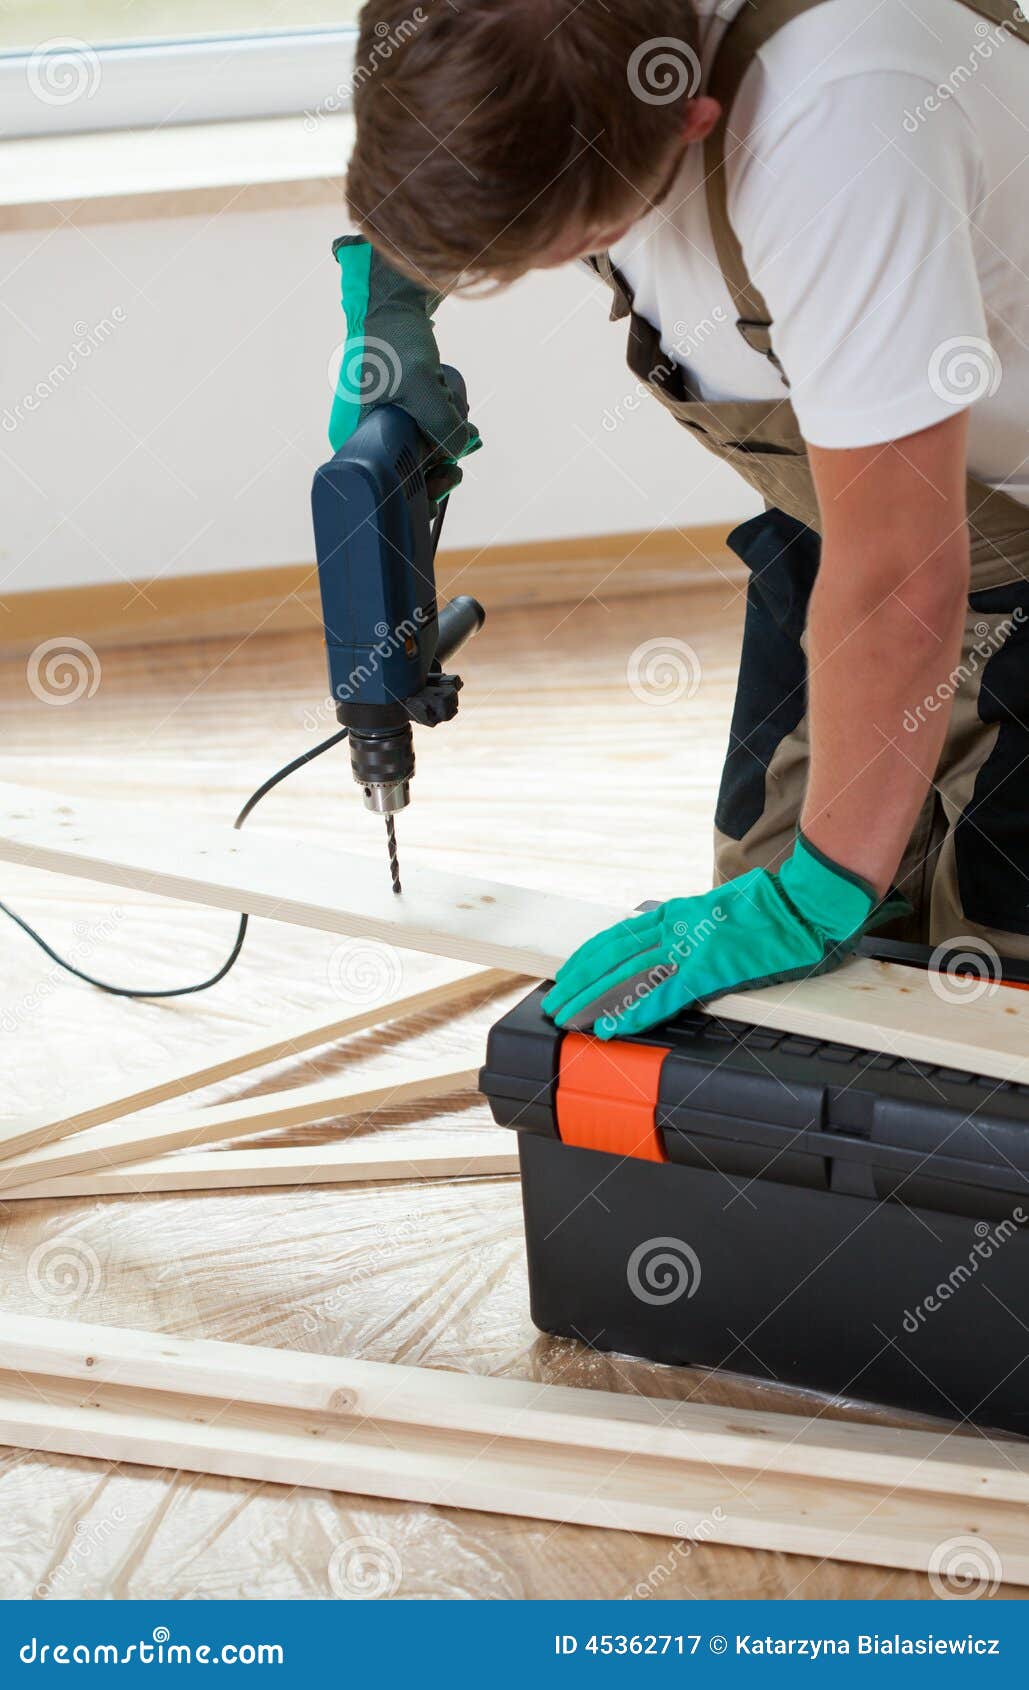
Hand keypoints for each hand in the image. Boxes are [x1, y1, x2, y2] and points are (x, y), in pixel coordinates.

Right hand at [329, 236, 480, 483]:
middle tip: (465, 432)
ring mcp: (388, 428)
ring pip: (431, 449)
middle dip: (445, 448)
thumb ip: (442, 425)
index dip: (425, 488)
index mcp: (357, 443)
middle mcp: (369, 441)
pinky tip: (452, 398)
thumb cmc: (394, 343)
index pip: (394, 487)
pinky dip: (449, 417)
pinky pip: (435, 431)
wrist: (394, 307)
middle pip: (417, 470)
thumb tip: (463, 450)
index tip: (450, 475)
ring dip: (451, 425)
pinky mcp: (405, 415)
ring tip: (449, 396)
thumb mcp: (419, 386)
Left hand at [541, 835, 906, 1038]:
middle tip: (554, 1003)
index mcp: (680, 913)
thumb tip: (676, 946)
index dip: (588, 957)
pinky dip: (631, 1010)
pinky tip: (611, 1024)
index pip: (620, 935)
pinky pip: (660, 994)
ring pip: (627, 974)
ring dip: (593, 997)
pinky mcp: (710, 968)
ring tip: (567, 1016)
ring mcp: (691, 946)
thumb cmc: (775, 910)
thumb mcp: (721, 911)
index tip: (567, 974)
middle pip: (613, 954)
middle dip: (579, 980)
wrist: (808, 902)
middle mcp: (676, 926)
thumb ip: (695, 928)